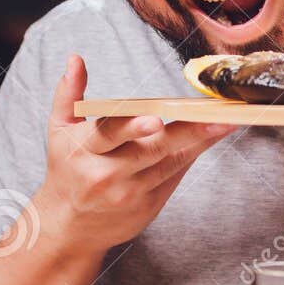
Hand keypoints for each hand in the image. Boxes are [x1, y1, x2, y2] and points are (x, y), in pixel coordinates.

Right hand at [35, 55, 234, 251]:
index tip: (154, 118)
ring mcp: (129, 193)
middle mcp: (106, 174)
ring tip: (225, 122)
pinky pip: (175, 176)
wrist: (68, 225)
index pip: (108, 134)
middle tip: (213, 118)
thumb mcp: (58, 130)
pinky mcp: (148, 206)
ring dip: (200, 141)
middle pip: (149, 150)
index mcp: (83, 150)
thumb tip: (75, 58)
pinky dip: (193, 155)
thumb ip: (68, 93)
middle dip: (184, 133)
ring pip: (170, 163)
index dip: (131, 127)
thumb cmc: (66, 168)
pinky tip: (212, 136)